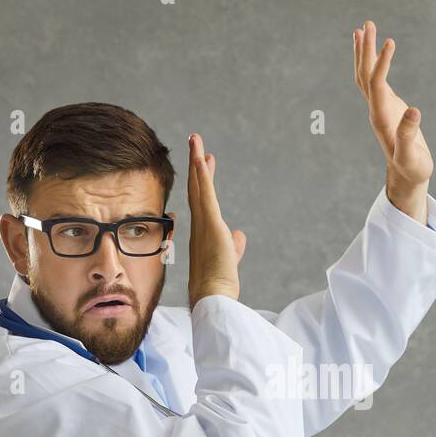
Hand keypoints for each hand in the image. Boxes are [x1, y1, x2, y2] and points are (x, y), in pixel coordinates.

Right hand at [186, 132, 245, 308]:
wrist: (212, 297)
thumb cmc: (218, 286)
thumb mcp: (229, 259)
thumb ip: (234, 245)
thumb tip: (239, 235)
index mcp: (204, 235)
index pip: (203, 203)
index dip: (202, 183)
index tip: (203, 165)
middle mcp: (199, 226)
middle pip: (197, 190)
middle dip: (197, 167)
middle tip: (196, 144)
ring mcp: (203, 223)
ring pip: (199, 186)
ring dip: (197, 161)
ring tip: (196, 139)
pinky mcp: (210, 223)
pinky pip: (205, 193)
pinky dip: (202, 174)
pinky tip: (201, 156)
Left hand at [353, 20, 433, 206]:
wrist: (406, 178)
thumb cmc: (412, 169)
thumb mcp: (412, 156)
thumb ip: (410, 135)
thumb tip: (414, 111)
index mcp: (381, 118)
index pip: (376, 84)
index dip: (381, 63)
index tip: (390, 42)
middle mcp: (375, 110)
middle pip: (364, 74)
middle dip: (365, 49)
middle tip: (367, 23)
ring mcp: (379, 108)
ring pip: (366, 76)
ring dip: (364, 53)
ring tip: (363, 29)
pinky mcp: (386, 108)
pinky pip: (374, 81)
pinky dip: (372, 63)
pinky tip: (374, 52)